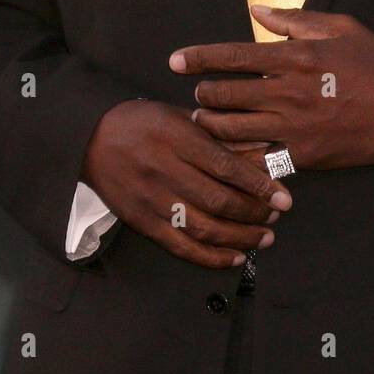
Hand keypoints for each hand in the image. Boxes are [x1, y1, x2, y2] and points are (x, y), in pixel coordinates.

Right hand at [81, 97, 292, 268]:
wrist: (90, 139)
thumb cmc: (141, 123)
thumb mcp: (180, 116)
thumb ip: (218, 135)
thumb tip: (261, 151)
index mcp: (177, 139)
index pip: (225, 166)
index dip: (258, 184)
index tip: (283, 197)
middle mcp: (165, 171)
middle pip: (218, 201)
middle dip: (254, 212)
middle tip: (277, 216)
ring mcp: (153, 200)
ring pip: (203, 228)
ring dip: (239, 237)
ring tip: (264, 237)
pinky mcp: (143, 222)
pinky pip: (181, 247)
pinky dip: (211, 257)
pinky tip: (235, 257)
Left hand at [170, 6, 373, 169]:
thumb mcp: (341, 27)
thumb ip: (295, 20)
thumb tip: (257, 10)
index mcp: (295, 57)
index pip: (233, 56)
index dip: (199, 58)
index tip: (175, 60)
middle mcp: (288, 92)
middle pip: (225, 95)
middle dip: (203, 93)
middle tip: (199, 93)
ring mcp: (294, 127)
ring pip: (232, 130)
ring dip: (211, 125)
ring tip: (203, 121)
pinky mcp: (302, 156)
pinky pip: (257, 160)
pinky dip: (236, 157)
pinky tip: (226, 153)